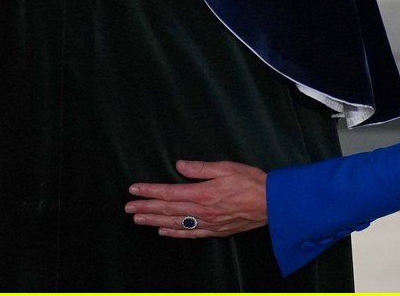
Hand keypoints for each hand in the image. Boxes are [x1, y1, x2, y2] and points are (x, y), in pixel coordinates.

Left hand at [125, 160, 267, 238]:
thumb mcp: (226, 167)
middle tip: (128, 207)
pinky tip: (163, 231)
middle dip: (146, 207)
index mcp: (202, 193)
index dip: (149, 191)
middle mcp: (202, 211)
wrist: (272, 204)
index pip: (169, 193)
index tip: (134, 189)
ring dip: (154, 221)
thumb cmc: (251, 182)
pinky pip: (190, 233)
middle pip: (167, 210)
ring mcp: (208, 223)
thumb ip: (200, 168)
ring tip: (138, 219)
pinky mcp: (215, 230)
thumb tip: (179, 166)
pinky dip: (174, 232)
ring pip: (175, 223)